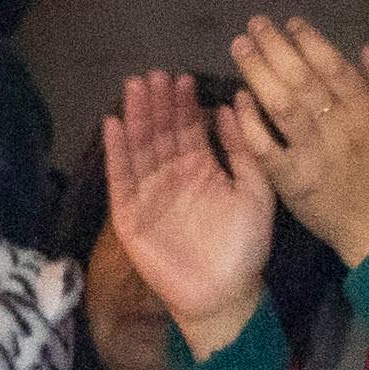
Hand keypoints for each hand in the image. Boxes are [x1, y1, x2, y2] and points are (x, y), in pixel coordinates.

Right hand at [101, 69, 274, 351]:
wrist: (224, 294)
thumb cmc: (244, 247)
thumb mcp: (256, 193)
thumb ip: (245, 152)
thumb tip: (232, 107)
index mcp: (202, 169)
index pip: (189, 129)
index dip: (184, 104)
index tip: (182, 77)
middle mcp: (173, 176)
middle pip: (161, 132)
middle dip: (156, 104)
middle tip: (153, 75)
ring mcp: (149, 194)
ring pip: (140, 148)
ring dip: (135, 118)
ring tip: (134, 88)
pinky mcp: (130, 215)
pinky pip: (121, 178)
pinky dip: (116, 152)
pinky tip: (112, 124)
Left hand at [227, 12, 368, 264]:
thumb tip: (364, 49)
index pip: (334, 66)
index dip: (310, 40)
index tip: (290, 22)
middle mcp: (340, 127)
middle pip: (301, 78)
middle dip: (275, 46)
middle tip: (254, 24)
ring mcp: (313, 154)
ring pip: (281, 104)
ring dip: (257, 72)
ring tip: (239, 47)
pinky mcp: (291, 180)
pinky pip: (264, 146)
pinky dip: (249, 121)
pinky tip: (236, 99)